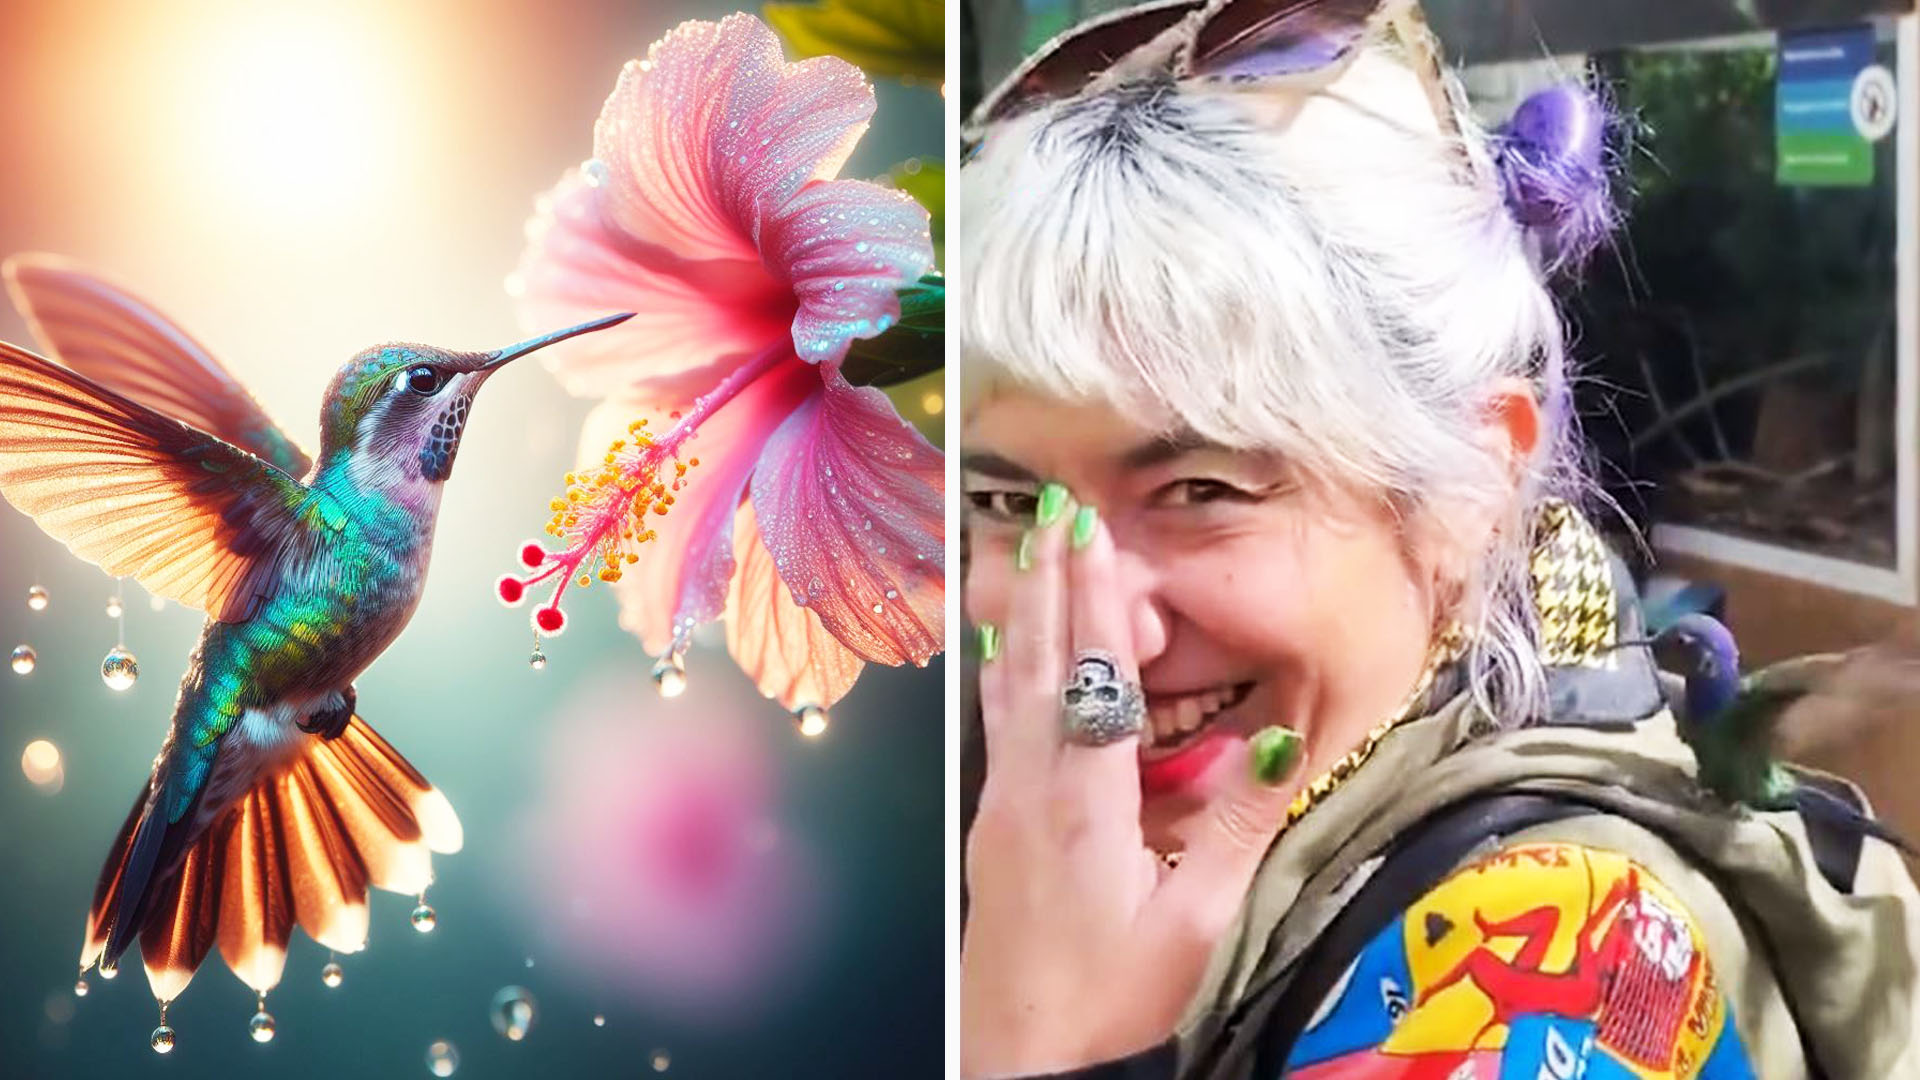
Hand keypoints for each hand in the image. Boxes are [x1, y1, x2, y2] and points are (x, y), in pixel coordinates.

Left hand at [960, 488, 1306, 1077]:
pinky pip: (999, 722)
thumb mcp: (1197, 920)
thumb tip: (1282, 741)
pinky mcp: (990, 824)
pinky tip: (1004, 654)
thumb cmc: (1110, 995)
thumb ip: (1239, 826)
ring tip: (1027, 552)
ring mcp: (1000, 802)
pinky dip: (1006, 669)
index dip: (1099, 596)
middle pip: (1040, 661)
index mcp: (1085, 800)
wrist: (1019, 1054)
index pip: (1095, 674)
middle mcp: (1030, 785)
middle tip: (1053, 508)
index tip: (1094, 529)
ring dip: (1025, 613)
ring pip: (1009, 686)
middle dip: (1053, 580)